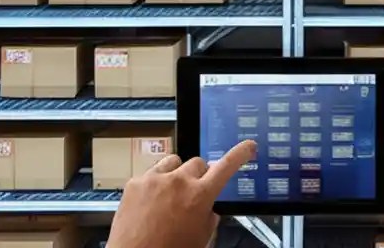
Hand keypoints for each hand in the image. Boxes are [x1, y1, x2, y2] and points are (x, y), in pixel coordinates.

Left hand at [107, 140, 257, 247]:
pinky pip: (151, 173)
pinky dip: (154, 184)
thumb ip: (209, 217)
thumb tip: (208, 208)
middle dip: (199, 176)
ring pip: (174, 162)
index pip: (226, 167)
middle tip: (192, 194)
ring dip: (177, 174)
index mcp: (200, 196)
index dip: (240, 154)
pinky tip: (151, 202)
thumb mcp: (200, 238)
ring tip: (170, 195)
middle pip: (198, 163)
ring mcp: (154, 179)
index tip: (248, 146)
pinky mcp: (135, 182)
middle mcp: (178, 181)